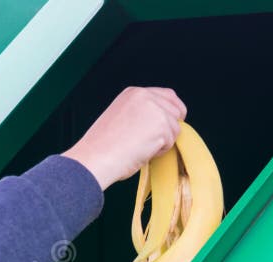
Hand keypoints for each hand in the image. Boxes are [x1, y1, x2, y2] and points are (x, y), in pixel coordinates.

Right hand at [62, 87, 186, 190]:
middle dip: (170, 127)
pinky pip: (171, 141)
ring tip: (140, 148)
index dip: (172, 111)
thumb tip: (158, 124)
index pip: (168, 95)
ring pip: (175, 128)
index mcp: (134, 93)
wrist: (96, 158)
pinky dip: (160, 151)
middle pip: (176, 110)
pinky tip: (142, 152)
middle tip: (154, 142)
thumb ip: (140, 114)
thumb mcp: (121, 118)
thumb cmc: (103, 146)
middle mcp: (146, 96)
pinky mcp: (162, 125)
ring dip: (163, 141)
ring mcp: (155, 109)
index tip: (170, 124)